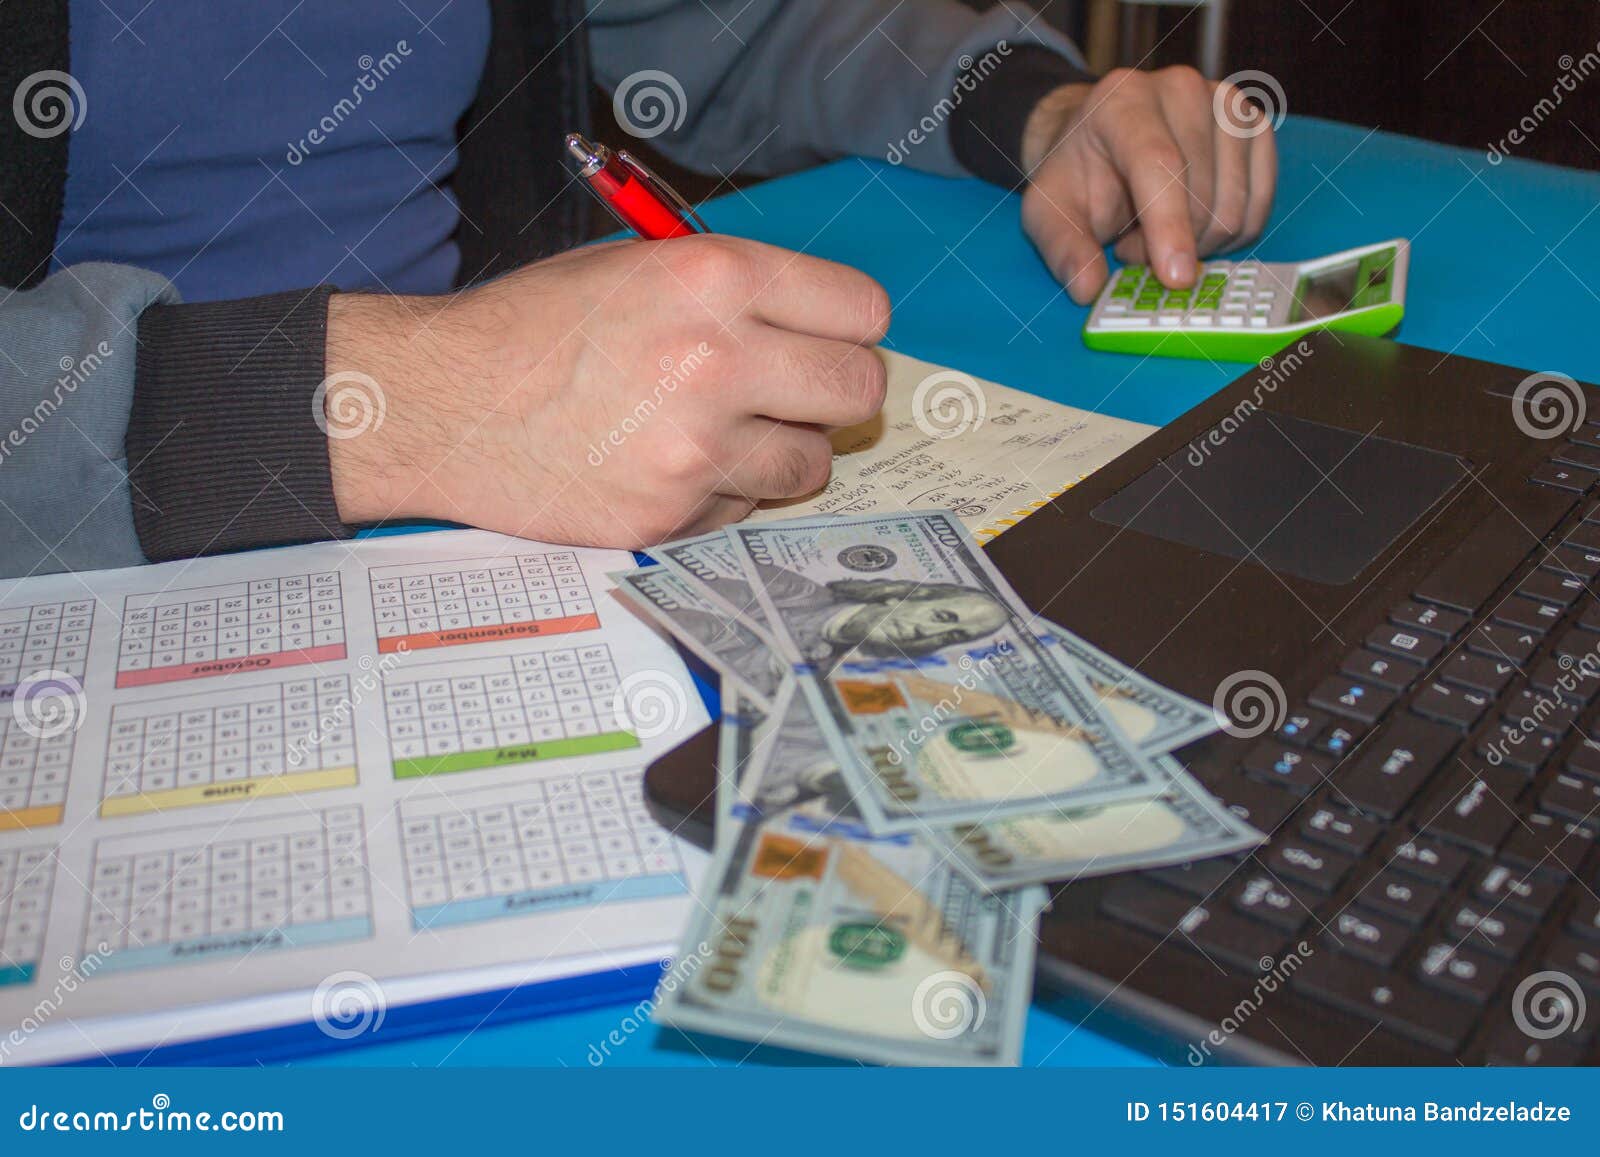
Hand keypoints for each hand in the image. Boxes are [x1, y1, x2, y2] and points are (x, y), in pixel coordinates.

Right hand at [324, 235, 889, 547]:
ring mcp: (697, 447)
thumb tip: (819, 326)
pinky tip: (669, 467)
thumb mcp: (636, 267)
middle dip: (835, 394)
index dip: (848, 327)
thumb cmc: (534, 330)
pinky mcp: (673, 513)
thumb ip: (734, 290)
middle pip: (859, 390)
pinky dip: (722, 493)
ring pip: (813, 463)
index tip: (828, 339)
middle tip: (796, 394)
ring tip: (722, 432)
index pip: (861, 309)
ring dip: (782, 452)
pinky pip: (746, 507)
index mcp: (713, 278)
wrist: (442, 406)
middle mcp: (717, 360)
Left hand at [1018, 66, 1277, 303]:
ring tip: (1156, 229)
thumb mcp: (1049, 213)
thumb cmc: (1079, 176)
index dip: (1169, 225)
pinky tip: (1193, 224)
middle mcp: (1181, 89)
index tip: (1175, 277)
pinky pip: (1258, 207)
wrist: (1103, 139)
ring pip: (1234, 207)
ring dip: (1196, 243)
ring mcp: (1226, 104)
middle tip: (1131, 246)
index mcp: (1122, 100)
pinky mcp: (1255, 128)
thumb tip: (1087, 288)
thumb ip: (1063, 249)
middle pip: (1201, 196)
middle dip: (1168, 246)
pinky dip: (1228, 235)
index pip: (1159, 163)